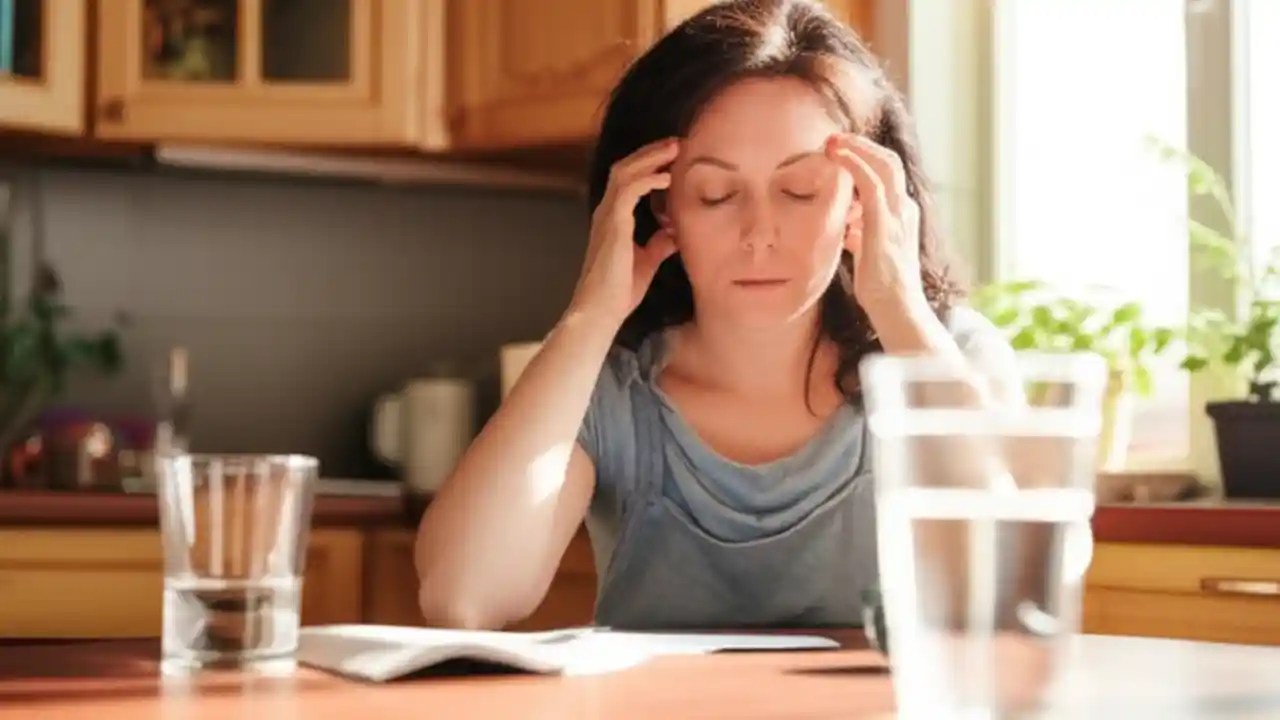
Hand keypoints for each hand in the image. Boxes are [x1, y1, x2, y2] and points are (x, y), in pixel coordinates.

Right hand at [569, 137, 680, 324]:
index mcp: (613, 219)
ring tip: (674, 148)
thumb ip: (659, 243)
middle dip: (651, 152)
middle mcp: (606, 212)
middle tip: (677, 142)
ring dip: (651, 157)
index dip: (649, 163)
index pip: (628, 179)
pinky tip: (666, 177)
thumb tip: (675, 232)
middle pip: (625, 167)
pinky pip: (628, 190)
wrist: (601, 310)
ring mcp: (607, 216)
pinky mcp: (613, 224)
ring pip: (625, 171)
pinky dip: (647, 178)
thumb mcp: (648, 260)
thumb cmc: (620, 290)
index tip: (673, 156)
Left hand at [824, 134, 927, 319]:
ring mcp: (898, 216)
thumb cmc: (881, 286)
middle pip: (889, 161)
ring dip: (855, 149)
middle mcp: (904, 209)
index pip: (888, 172)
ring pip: (882, 165)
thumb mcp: (869, 251)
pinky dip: (854, 165)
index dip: (866, 156)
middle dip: (861, 144)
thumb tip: (849, 226)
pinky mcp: (885, 226)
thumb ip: (861, 233)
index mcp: (901, 214)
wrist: (895, 308)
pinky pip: (871, 185)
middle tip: (834, 138)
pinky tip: (837, 158)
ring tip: (831, 142)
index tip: (841, 149)